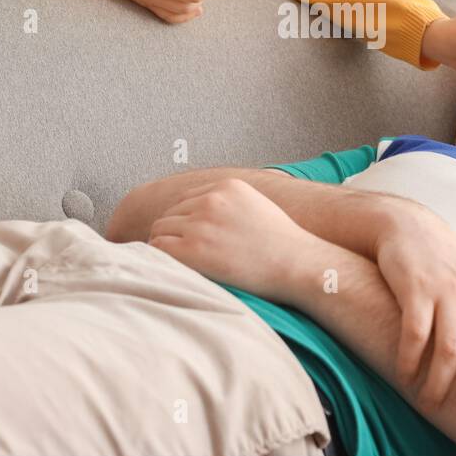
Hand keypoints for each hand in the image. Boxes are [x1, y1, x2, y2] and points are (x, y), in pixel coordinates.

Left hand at [145, 178, 317, 299]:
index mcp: (228, 186)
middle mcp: (211, 200)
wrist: (296, 266)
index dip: (186, 220)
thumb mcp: (258, 207)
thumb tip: (205, 216)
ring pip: (161, 229)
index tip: (190, 238)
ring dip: (166, 245)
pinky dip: (159, 258)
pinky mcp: (193, 249)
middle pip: (172, 213)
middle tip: (183, 255)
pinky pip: (158, 248)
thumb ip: (231, 204)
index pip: (187, 199)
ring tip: (180, 264)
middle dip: (175, 233)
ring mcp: (200, 223)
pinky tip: (172, 269)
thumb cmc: (282, 246)